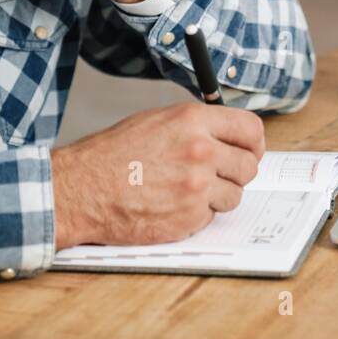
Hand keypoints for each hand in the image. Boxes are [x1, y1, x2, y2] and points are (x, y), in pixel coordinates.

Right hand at [50, 101, 265, 248]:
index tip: (250, 151)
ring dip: (216, 196)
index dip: (254, 143)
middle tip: (217, 175)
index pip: (251, 130)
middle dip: (236, 172)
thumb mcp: (157, 120)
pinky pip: (211, 217)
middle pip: (249, 166)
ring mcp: (197, 187)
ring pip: (234, 195)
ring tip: (184, 190)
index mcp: (193, 121)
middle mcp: (201, 151)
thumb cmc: (112, 155)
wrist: (83, 188)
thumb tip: (227, 135)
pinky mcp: (190, 217)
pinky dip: (196, 214)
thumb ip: (197, 126)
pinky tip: (171, 204)